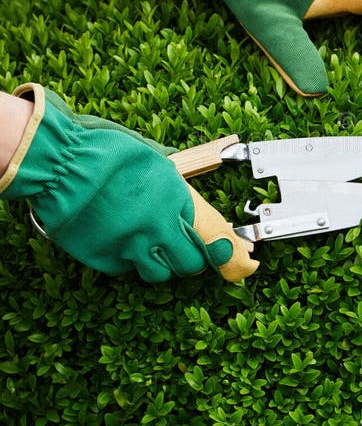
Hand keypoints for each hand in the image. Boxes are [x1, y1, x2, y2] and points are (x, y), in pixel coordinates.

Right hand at [0, 84, 257, 282]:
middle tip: (180, 248)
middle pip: (189, 264)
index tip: (237, 261)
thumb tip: (188, 204)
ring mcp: (130, 246)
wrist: (60, 163)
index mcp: (175, 198)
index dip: (226, 253)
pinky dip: (125, 259)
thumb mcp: (153, 159)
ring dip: (158, 263)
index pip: (214, 237)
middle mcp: (158, 227)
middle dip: (189, 259)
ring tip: (146, 244)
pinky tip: (116, 239)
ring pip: (158, 273)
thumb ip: (174, 188)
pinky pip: (124, 269)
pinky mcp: (105, 259)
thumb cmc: (103, 151)